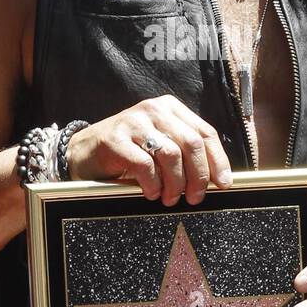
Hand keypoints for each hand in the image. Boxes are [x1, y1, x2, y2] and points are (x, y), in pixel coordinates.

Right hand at [66, 95, 232, 205]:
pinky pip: (144, 164)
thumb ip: (184, 154)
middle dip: (198, 176)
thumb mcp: (160, 145)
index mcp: (171, 108)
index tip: (223, 183)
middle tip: (195, 197)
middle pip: (192, 143)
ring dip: (175, 183)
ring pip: (171, 154)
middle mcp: (154, 109)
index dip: (218, 160)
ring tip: (169, 198)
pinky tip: (150, 192)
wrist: (83, 152)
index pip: (205, 132)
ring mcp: (133, 121)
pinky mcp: (115, 138)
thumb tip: (215, 179)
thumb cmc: (128, 152)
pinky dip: (152, 184)